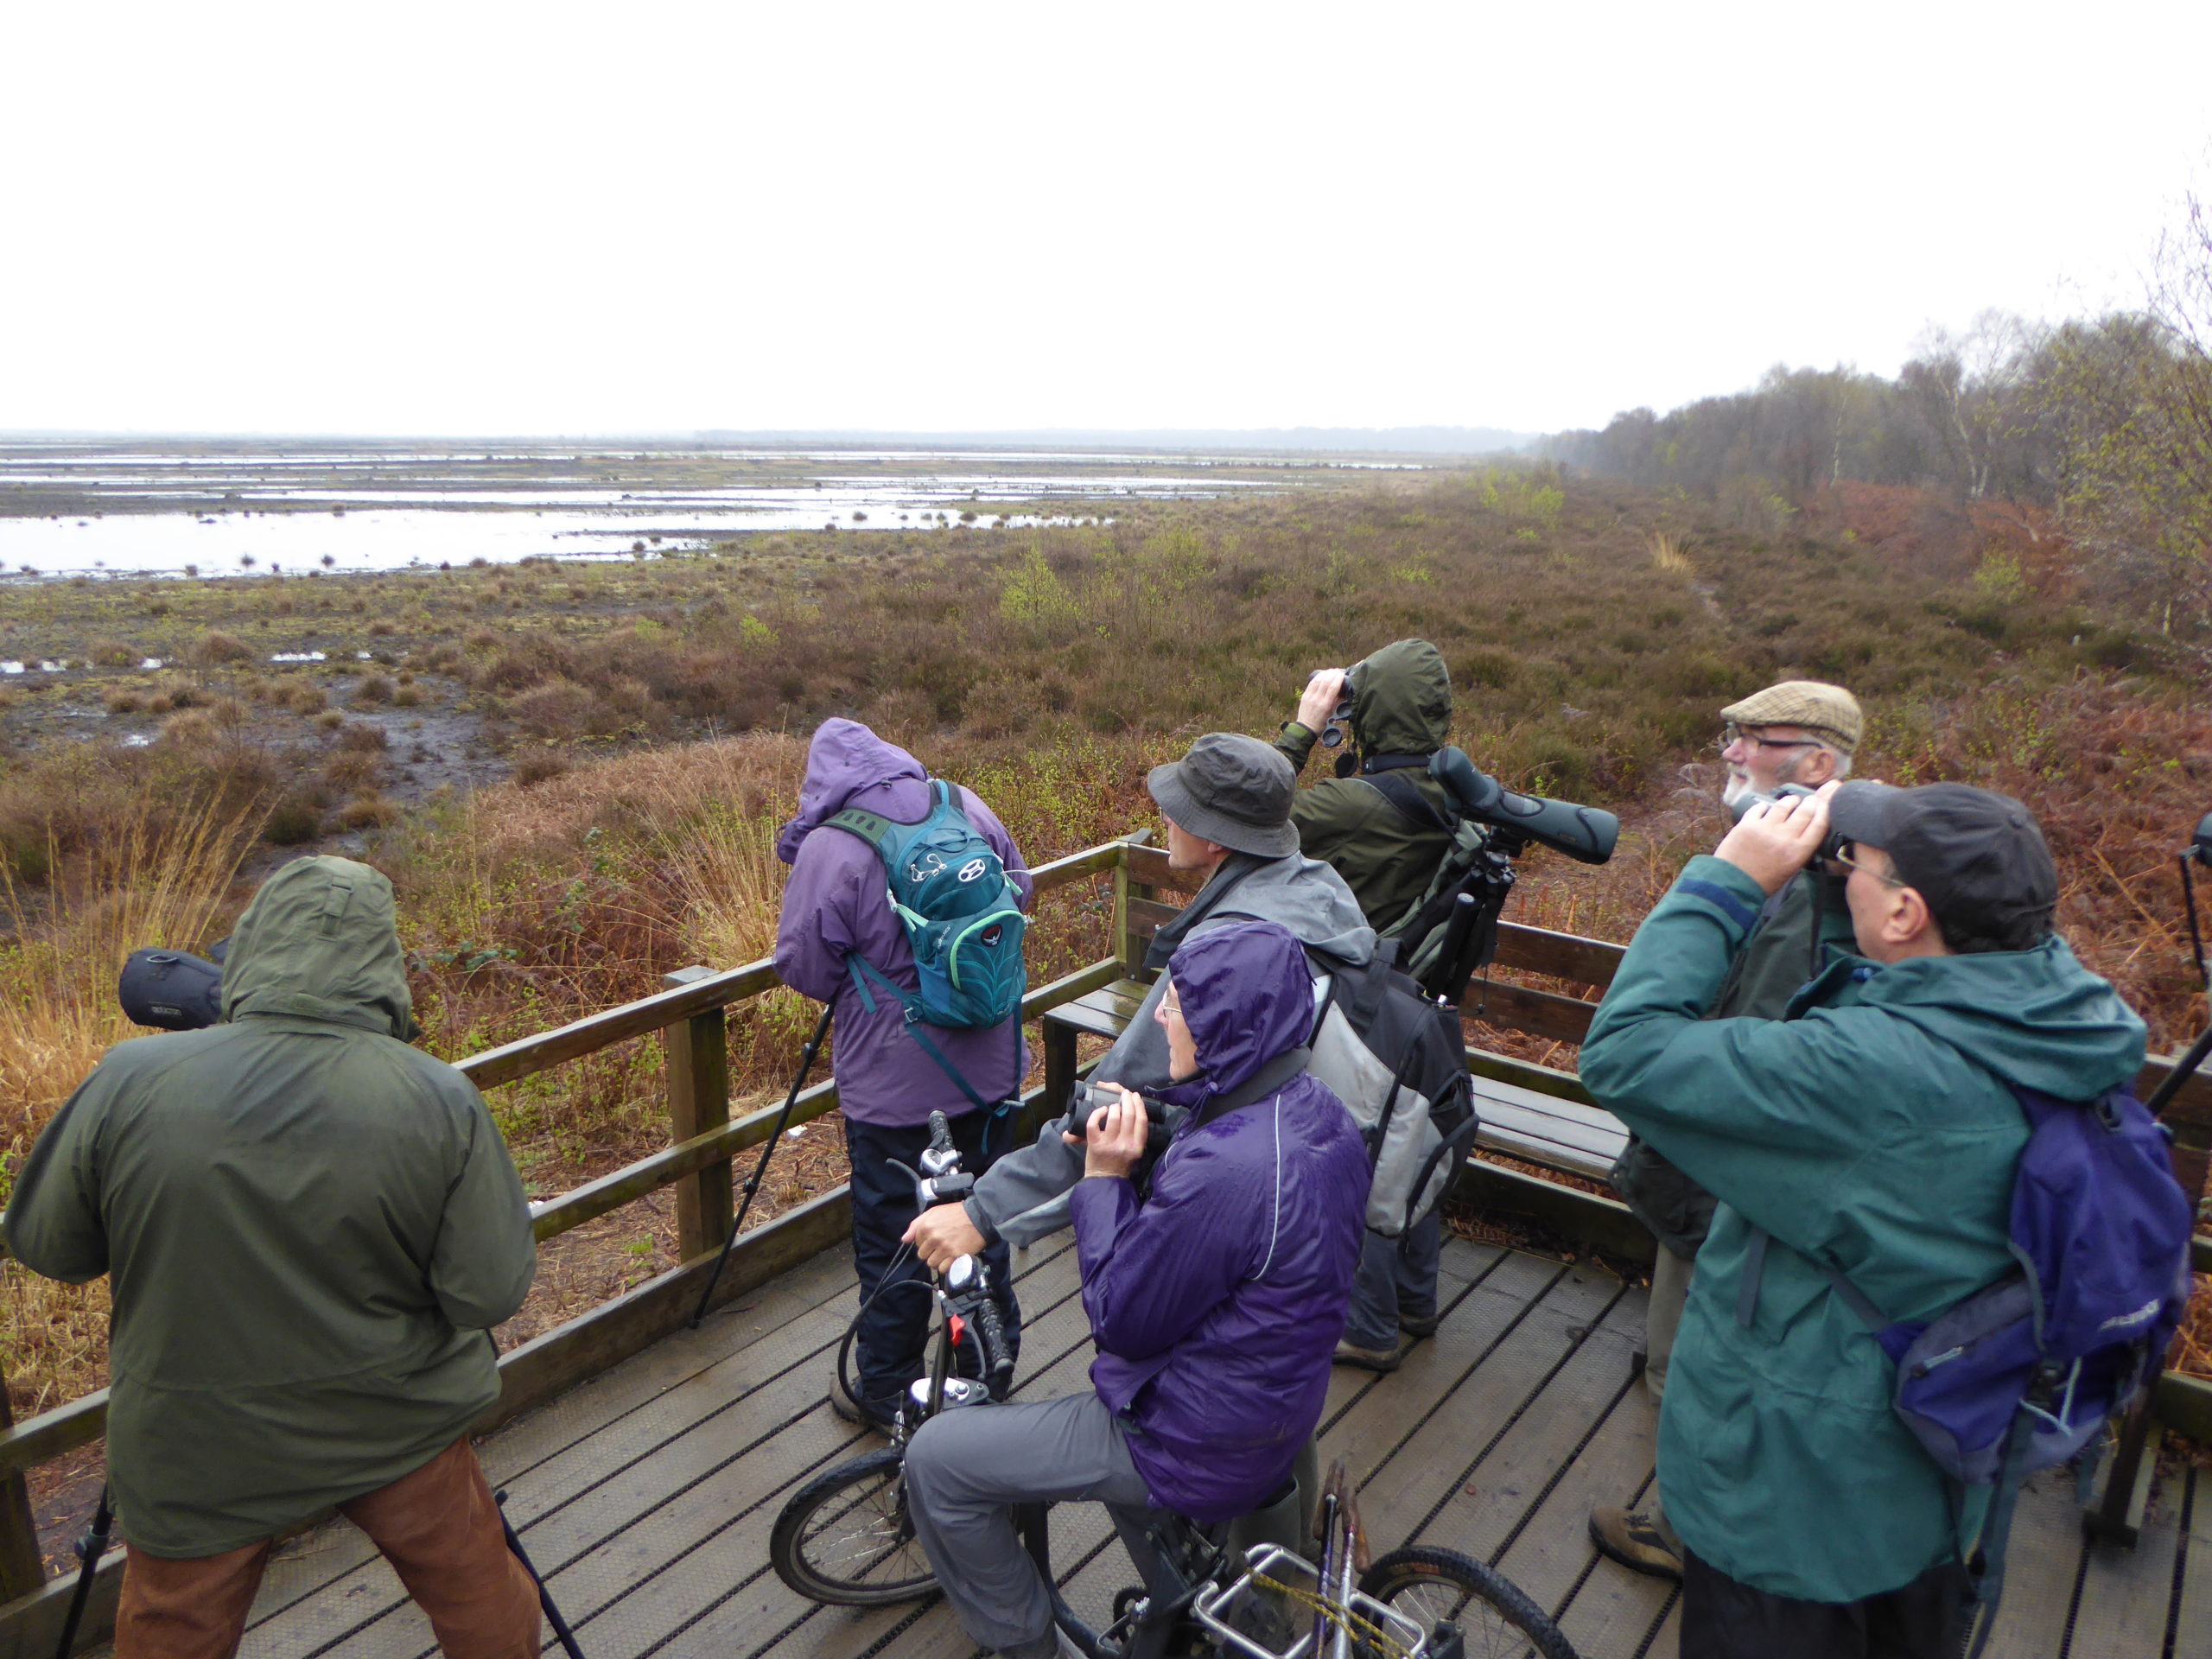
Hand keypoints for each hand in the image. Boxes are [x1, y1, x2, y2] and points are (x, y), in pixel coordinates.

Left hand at [903, 1202, 985, 1272]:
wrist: (979, 1216)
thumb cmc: (958, 1213)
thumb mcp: (934, 1212)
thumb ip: (916, 1225)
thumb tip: (905, 1239)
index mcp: (926, 1226)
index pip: (917, 1243)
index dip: (925, 1242)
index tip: (934, 1238)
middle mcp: (934, 1237)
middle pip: (923, 1255)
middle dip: (931, 1252)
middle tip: (941, 1246)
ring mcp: (945, 1248)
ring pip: (932, 1263)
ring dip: (938, 1260)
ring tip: (947, 1252)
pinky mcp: (955, 1256)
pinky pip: (943, 1269)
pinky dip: (947, 1265)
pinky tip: (952, 1257)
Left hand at [1070, 1083, 1148, 1179]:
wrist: (1105, 1180)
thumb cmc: (1120, 1164)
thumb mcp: (1134, 1151)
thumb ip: (1135, 1134)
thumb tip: (1133, 1110)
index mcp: (1137, 1146)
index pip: (1142, 1120)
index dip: (1139, 1105)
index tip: (1136, 1096)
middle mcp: (1126, 1144)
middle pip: (1129, 1115)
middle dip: (1127, 1100)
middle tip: (1124, 1094)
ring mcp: (1110, 1144)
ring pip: (1114, 1117)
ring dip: (1113, 1106)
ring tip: (1113, 1105)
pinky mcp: (1095, 1145)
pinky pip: (1094, 1124)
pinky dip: (1097, 1114)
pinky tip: (1101, 1111)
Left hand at [1295, 668, 1346, 733]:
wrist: (1306, 728)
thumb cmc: (1321, 723)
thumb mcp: (1332, 714)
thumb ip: (1338, 702)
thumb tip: (1345, 691)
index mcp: (1326, 705)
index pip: (1333, 688)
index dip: (1338, 679)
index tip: (1342, 674)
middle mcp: (1317, 699)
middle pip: (1326, 681)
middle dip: (1333, 674)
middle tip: (1338, 671)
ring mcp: (1310, 697)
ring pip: (1318, 680)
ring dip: (1325, 673)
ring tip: (1331, 671)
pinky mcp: (1304, 695)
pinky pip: (1311, 683)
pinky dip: (1318, 677)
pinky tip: (1322, 674)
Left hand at [1714, 781, 1839, 895]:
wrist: (1734, 885)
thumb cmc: (1765, 881)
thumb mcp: (1791, 869)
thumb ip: (1801, 849)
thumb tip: (1808, 830)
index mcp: (1799, 851)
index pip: (1819, 825)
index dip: (1825, 811)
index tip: (1825, 805)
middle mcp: (1785, 837)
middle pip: (1804, 812)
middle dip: (1810, 802)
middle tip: (1810, 799)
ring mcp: (1765, 828)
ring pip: (1783, 806)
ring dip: (1790, 801)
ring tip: (1792, 801)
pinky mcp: (1747, 824)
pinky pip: (1760, 808)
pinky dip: (1765, 806)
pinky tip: (1766, 808)